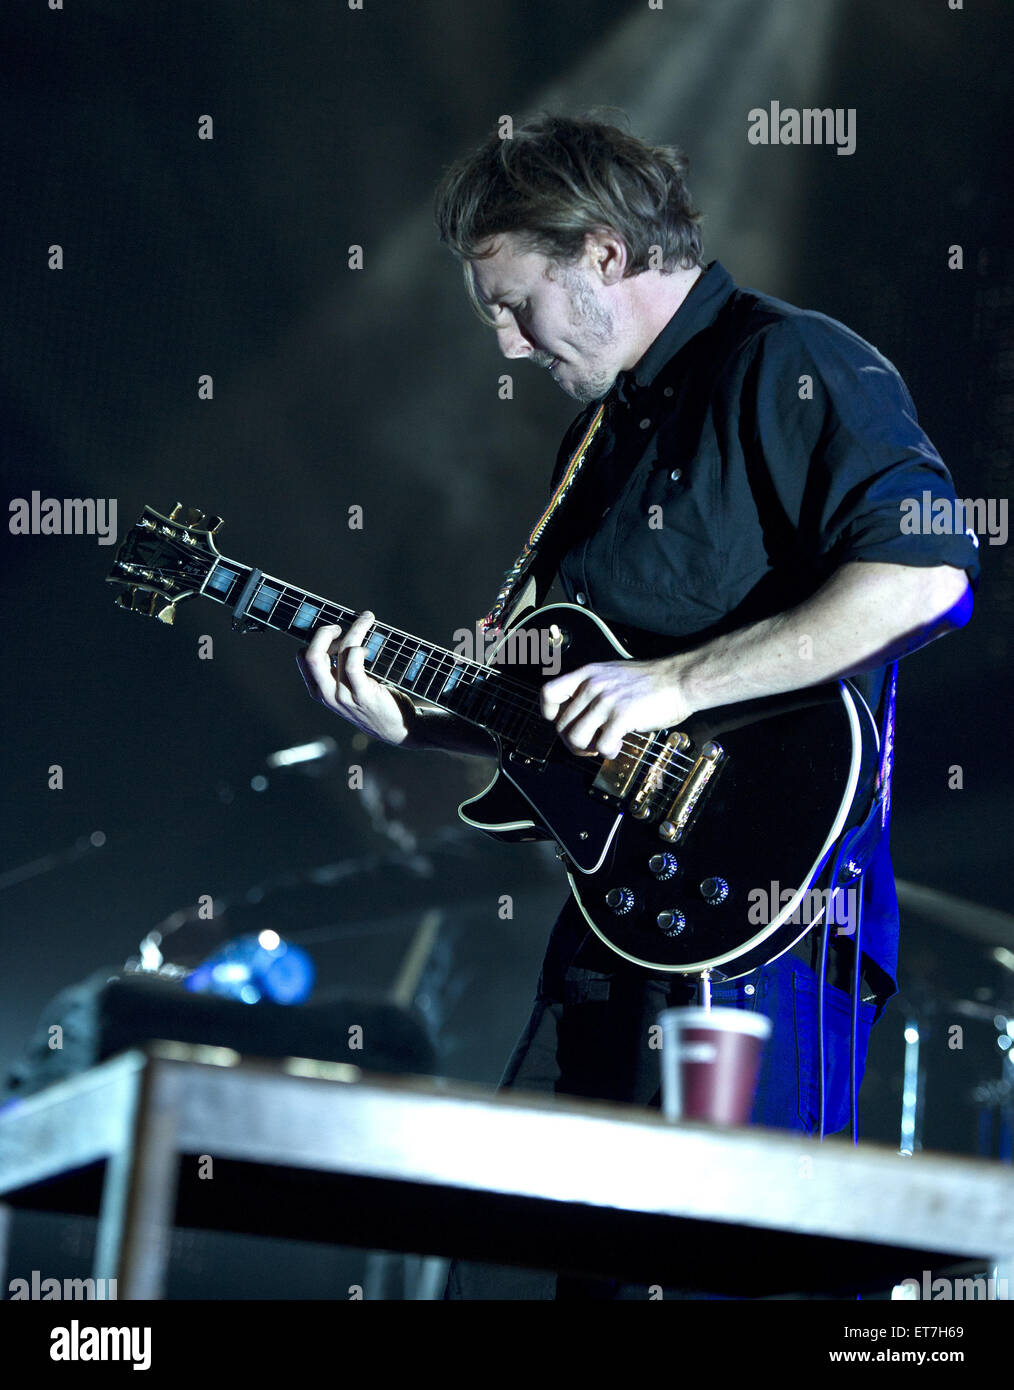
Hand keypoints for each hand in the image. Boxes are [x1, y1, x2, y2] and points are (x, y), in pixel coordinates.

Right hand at [296, 611, 416, 745]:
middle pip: (311, 655)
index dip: (319, 639)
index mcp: (319, 690)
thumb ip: (339, 668)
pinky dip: (360, 647)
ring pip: (336, 652)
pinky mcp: (362, 695)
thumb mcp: (349, 687)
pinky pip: (353, 663)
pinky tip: (369, 649)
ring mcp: (343, 697)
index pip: (304, 657)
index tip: (338, 634)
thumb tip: (341, 634)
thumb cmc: (375, 701)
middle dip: (324, 632)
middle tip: (341, 625)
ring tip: (366, 619)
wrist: (400, 728)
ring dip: (354, 629)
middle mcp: (327, 695)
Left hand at [540, 655, 693, 759]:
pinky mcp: (621, 716)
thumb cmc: (650, 680)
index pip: (548, 692)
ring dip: (587, 749)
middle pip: (561, 724)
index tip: (560, 722)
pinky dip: (608, 752)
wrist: (679, 679)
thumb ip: (593, 689)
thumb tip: (579, 715)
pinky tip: (619, 746)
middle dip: (573, 742)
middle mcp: (592, 686)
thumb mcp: (612, 674)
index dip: (549, 713)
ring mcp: (605, 700)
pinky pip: (602, 745)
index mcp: (587, 674)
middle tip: (589, 745)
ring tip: (602, 747)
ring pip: (575, 737)